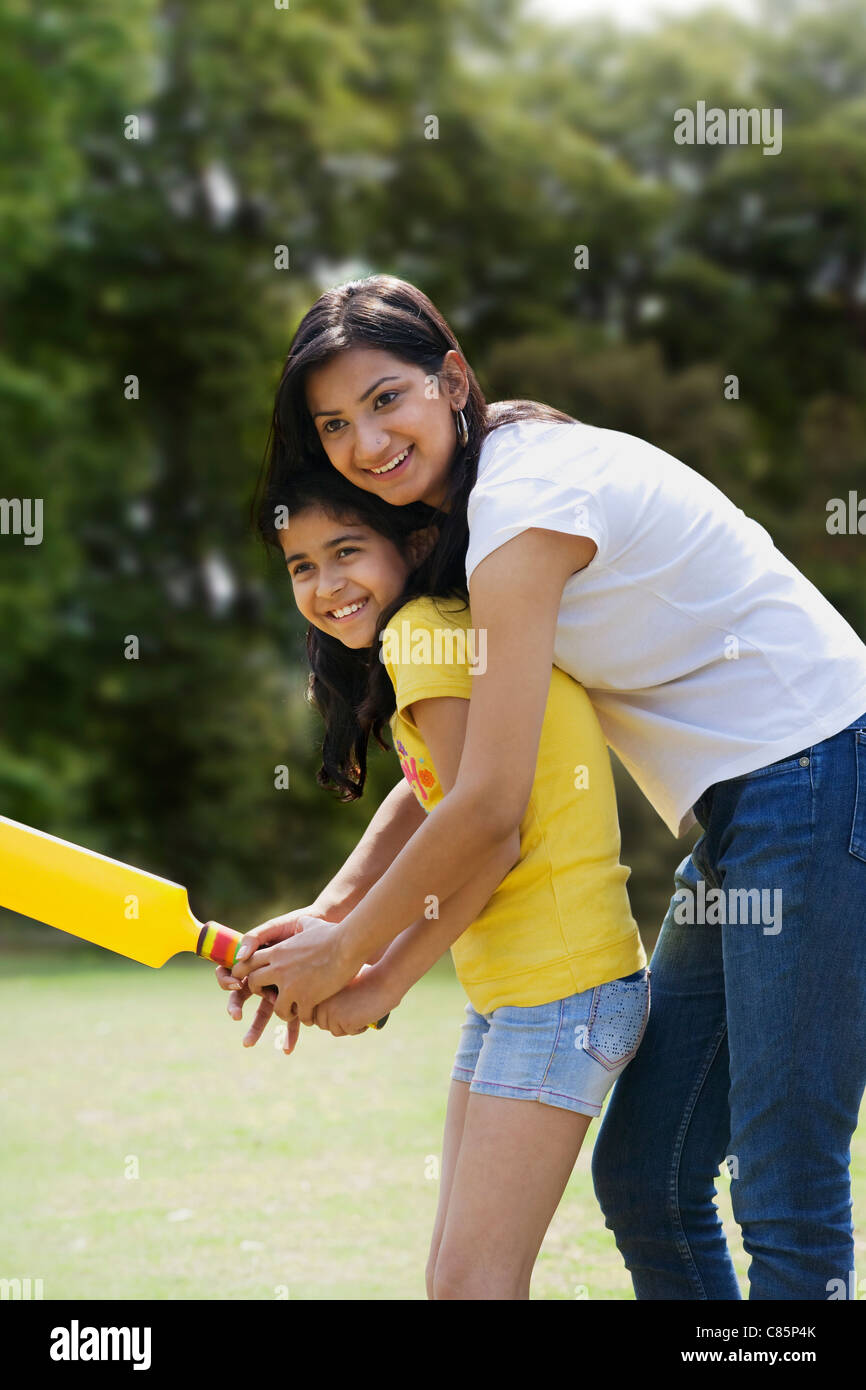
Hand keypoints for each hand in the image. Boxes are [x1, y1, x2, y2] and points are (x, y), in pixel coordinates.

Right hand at [214, 904, 320, 1052]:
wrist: (325, 927)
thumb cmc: (297, 926)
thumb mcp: (276, 928)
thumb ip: (255, 937)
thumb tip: (240, 955)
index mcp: (254, 960)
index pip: (231, 973)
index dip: (227, 980)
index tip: (234, 983)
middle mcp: (264, 977)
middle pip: (242, 995)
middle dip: (235, 1007)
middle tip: (235, 1015)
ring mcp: (280, 989)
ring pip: (263, 1012)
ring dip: (255, 1028)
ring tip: (248, 1043)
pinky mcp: (297, 996)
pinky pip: (291, 1017)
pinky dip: (290, 1033)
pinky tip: (288, 1048)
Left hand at [231, 915, 358, 1024]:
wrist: (348, 945)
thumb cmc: (333, 933)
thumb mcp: (311, 924)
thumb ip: (302, 925)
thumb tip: (303, 921)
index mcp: (277, 952)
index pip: (247, 962)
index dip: (246, 972)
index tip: (253, 979)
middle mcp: (278, 969)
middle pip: (253, 984)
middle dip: (261, 992)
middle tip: (272, 996)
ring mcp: (291, 986)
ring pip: (275, 1008)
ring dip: (285, 1010)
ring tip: (296, 1010)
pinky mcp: (306, 998)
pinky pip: (299, 1016)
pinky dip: (306, 1017)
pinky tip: (313, 1014)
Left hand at [314, 965, 396, 1036]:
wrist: (384, 980)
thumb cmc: (368, 979)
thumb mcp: (342, 985)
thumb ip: (330, 997)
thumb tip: (322, 1016)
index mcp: (320, 991)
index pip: (316, 1014)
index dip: (331, 1014)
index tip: (344, 1008)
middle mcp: (322, 1002)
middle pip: (323, 1024)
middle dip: (338, 1023)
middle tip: (354, 1012)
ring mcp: (332, 1013)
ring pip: (334, 1030)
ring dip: (347, 1027)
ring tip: (361, 1013)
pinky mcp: (344, 1021)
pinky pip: (348, 1032)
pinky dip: (359, 1028)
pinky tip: (367, 1015)